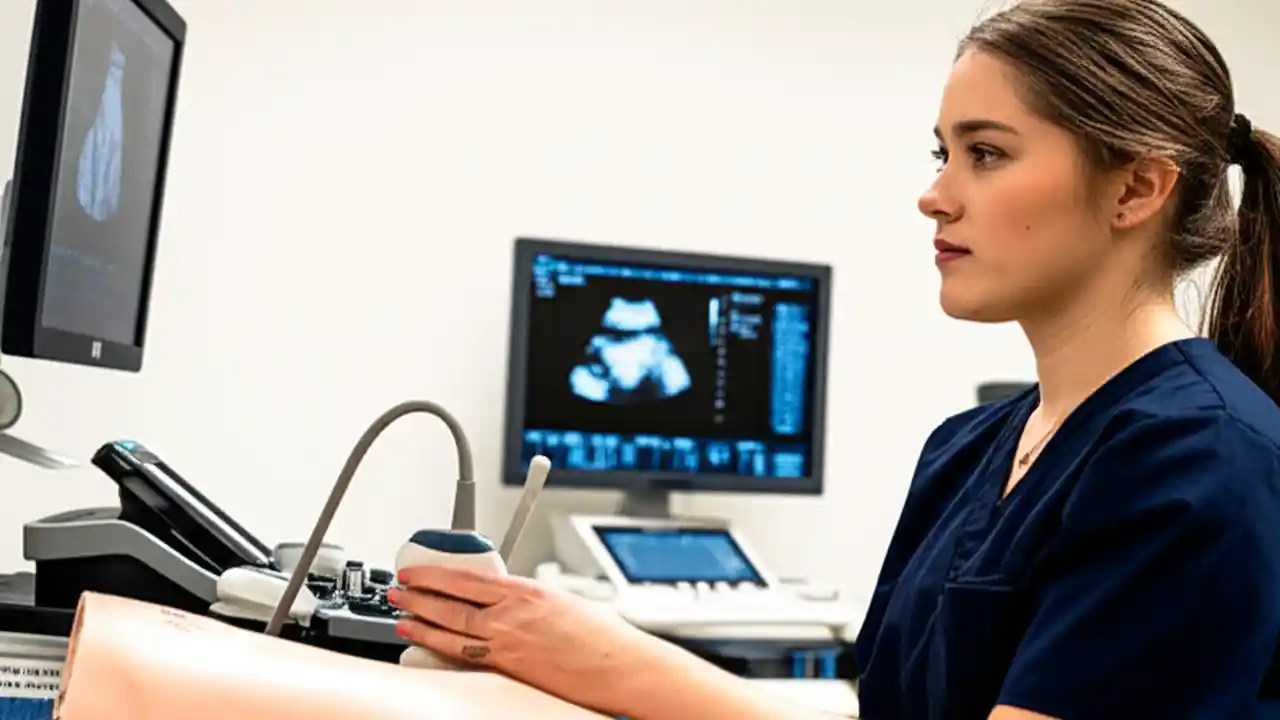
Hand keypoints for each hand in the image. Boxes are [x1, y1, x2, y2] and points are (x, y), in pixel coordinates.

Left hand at [387, 565, 670, 714]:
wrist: (617, 667)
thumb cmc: (600, 636)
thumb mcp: (559, 599)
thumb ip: (525, 597)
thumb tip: (503, 597)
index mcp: (523, 592)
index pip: (465, 579)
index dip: (433, 574)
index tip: (415, 571)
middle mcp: (510, 617)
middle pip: (450, 605)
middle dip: (417, 596)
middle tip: (396, 590)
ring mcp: (507, 646)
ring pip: (451, 632)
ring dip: (421, 622)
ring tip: (401, 616)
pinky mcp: (508, 670)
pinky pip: (465, 657)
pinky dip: (441, 648)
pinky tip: (427, 644)